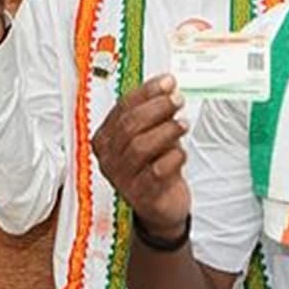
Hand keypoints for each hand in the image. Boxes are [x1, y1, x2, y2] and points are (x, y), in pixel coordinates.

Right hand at [92, 74, 190, 239]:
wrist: (161, 207)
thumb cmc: (154, 166)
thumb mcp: (150, 136)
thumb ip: (153, 113)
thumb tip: (167, 85)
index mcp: (105, 138)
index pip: (122, 108)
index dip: (146, 92)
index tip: (167, 82)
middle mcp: (109, 158)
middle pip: (129, 125)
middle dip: (157, 108)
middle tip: (177, 100)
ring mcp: (123, 178)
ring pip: (140, 147)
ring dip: (165, 131)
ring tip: (183, 124)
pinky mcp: (141, 196)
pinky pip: (156, 171)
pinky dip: (172, 157)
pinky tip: (181, 153)